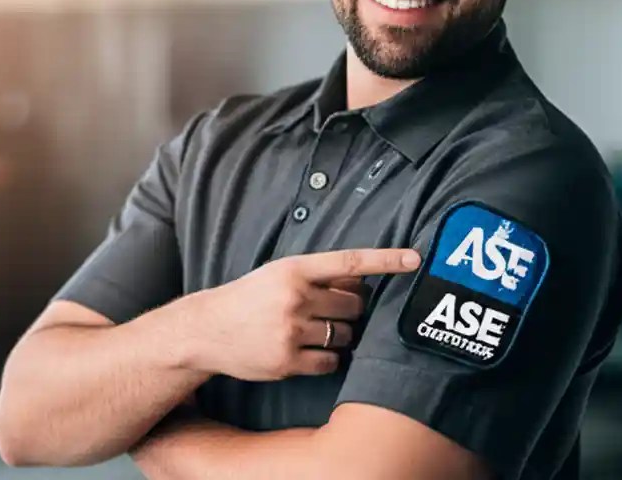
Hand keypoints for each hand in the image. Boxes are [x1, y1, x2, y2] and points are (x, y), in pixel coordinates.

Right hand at [183, 248, 419, 380]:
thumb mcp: (278, 275)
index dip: (386, 259)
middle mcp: (294, 298)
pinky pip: (331, 362)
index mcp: (293, 269)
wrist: (205, 331)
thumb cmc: (248, 298)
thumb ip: (317, 276)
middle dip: (349, 309)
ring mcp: (291, 331)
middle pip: (354, 305)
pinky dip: (326, 358)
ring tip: (310, 330)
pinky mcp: (287, 361)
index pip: (349, 262)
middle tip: (327, 311)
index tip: (415, 259)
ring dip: (339, 335)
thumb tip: (361, 280)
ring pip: (345, 335)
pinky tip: (304, 351)